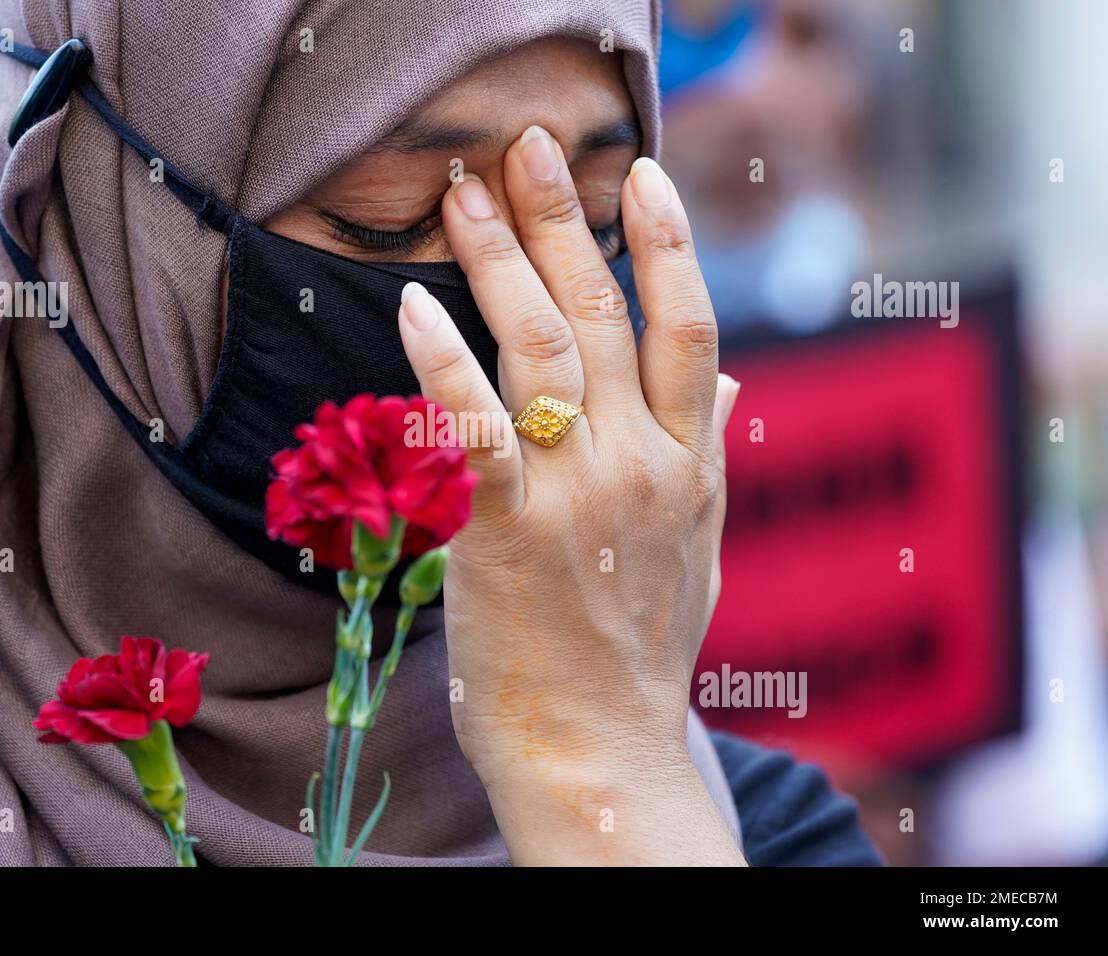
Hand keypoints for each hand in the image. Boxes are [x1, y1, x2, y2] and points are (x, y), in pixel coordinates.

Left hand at [397, 127, 741, 864]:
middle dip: (561, 220)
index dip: (670, 243)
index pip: (688, 329)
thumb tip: (726, 386)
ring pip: (539, 350)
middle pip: (602, 315)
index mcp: (688, 465)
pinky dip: (441, 364)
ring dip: (497, 261)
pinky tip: (414, 307)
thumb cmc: (641, 649)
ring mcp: (575, 498)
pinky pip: (472, 431)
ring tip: (460, 194)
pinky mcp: (506, 538)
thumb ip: (708, 457)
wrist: (603, 750)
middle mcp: (641, 467)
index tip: (643, 172)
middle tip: (525, 148)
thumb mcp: (699, 548)